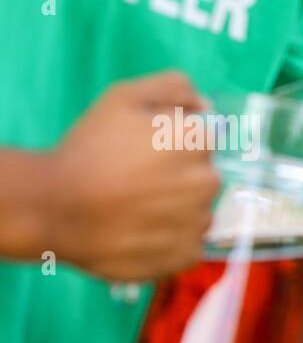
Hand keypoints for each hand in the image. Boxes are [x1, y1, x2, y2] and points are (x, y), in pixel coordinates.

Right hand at [41, 71, 219, 281]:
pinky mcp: (188, 253)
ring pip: (199, 210)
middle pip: (204, 176)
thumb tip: (207, 106)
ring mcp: (199, 221)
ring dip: (177, 209)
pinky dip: (171, 239)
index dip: (175, 143)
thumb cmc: (89, 148)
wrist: (55, 207)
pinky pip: (189, 242)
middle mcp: (208, 180)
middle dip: (179, 176)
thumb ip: (174, 88)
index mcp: (197, 140)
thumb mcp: (124, 97)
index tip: (146, 152)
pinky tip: (142, 231)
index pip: (205, 140)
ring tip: (136, 209)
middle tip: (138, 181)